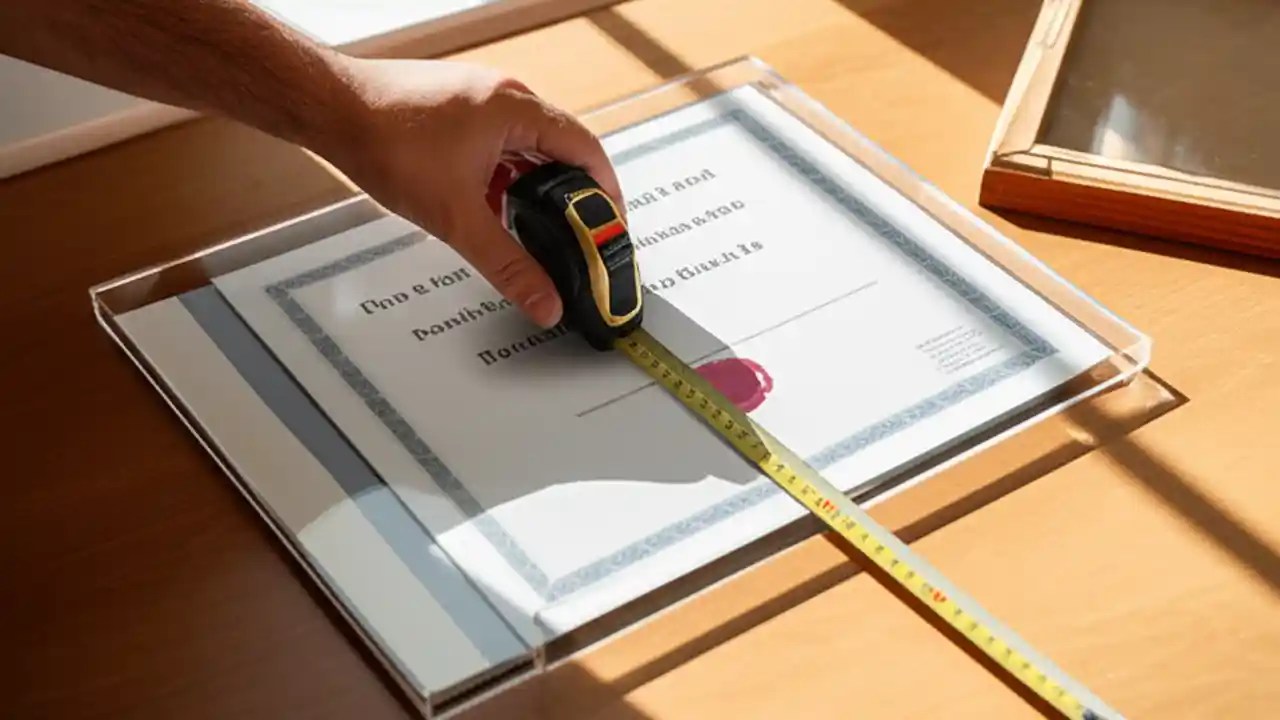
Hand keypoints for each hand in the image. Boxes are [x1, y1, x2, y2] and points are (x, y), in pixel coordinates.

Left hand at [323, 58, 624, 328]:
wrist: (328, 109)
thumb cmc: (384, 139)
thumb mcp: (457, 218)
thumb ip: (507, 265)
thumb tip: (545, 300)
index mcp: (516, 108)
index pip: (586, 149)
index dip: (606, 191)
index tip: (612, 225)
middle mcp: (503, 97)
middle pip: (560, 149)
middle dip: (571, 196)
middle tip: (578, 235)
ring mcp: (478, 100)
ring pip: (527, 148)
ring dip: (534, 188)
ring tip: (534, 229)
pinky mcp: (455, 110)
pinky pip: (498, 144)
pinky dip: (504, 177)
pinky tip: (491, 208)